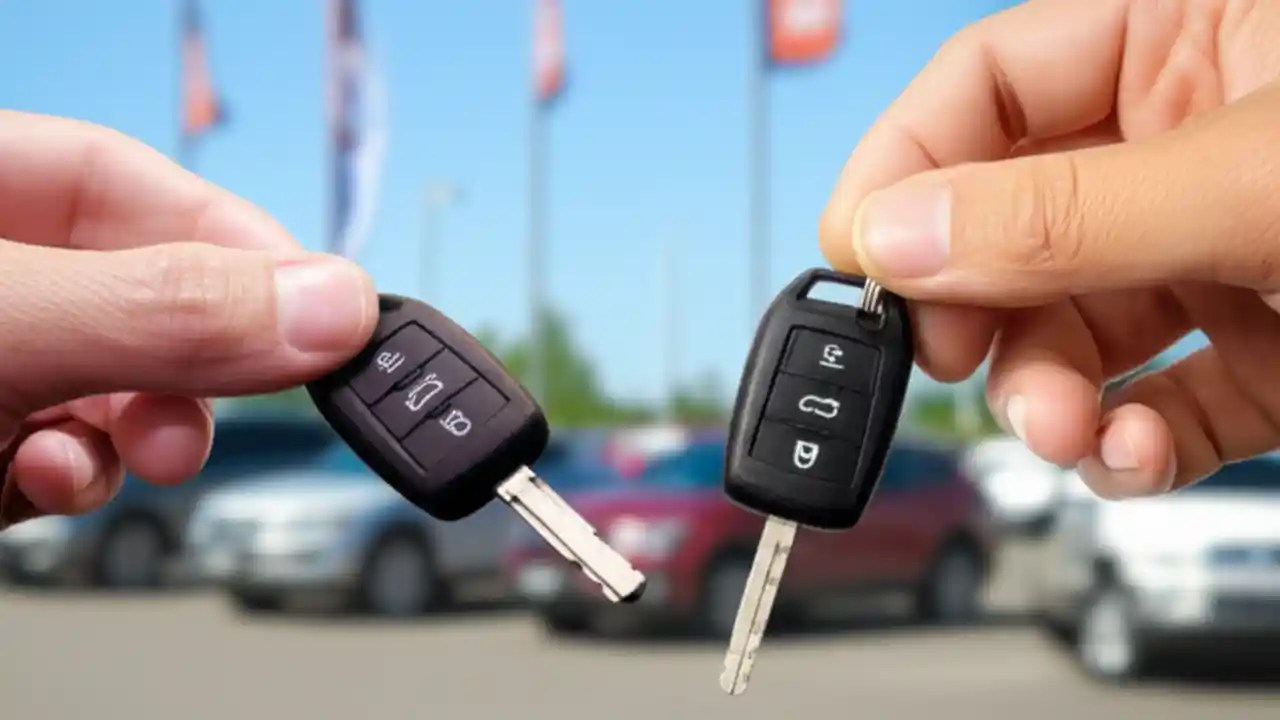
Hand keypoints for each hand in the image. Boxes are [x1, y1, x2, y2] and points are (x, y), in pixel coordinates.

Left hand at [0, 112, 375, 526]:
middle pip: (134, 294)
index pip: (127, 180)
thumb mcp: (10, 329)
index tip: (320, 309)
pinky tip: (49, 483)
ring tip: (150, 458)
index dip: (232, 237)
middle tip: (257, 394)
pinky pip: (60, 452)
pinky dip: (77, 478)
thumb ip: (166, 312)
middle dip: (197, 361)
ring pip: (107, 387)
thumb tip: (332, 305)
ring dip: (143, 434)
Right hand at [819, 0, 1279, 497]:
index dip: (906, 165)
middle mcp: (1183, 150)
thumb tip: (897, 234)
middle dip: (978, 313)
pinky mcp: (1254, 353)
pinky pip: (1151, 403)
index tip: (861, 257)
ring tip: (1062, 428)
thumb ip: (1065, 213)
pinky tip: (1128, 451)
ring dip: (1045, 397)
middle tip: (953, 354)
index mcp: (1183, 39)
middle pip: (1008, 227)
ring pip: (1068, 330)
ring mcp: (1214, 254)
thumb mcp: (1251, 182)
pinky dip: (1125, 446)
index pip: (987, 85)